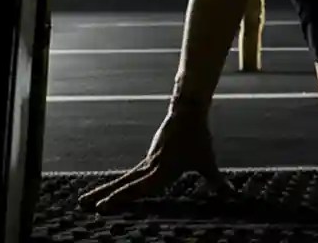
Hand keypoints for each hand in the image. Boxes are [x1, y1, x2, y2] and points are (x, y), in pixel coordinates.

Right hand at [78, 108, 230, 212]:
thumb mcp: (207, 161)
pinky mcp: (148, 158)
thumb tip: (233, 195)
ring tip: (84, 200)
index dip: (121, 198)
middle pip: (124, 184)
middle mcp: (151, 167)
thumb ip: (217, 181)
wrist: (187, 111)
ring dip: (104, 189)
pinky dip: (117, 184)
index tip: (103, 206)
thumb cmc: (198, 138)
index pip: (139, 188)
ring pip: (123, 179)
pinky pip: (130, 175)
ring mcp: (147, 162)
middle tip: (84, 205)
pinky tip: (106, 192)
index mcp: (163, 170)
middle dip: (105, 195)